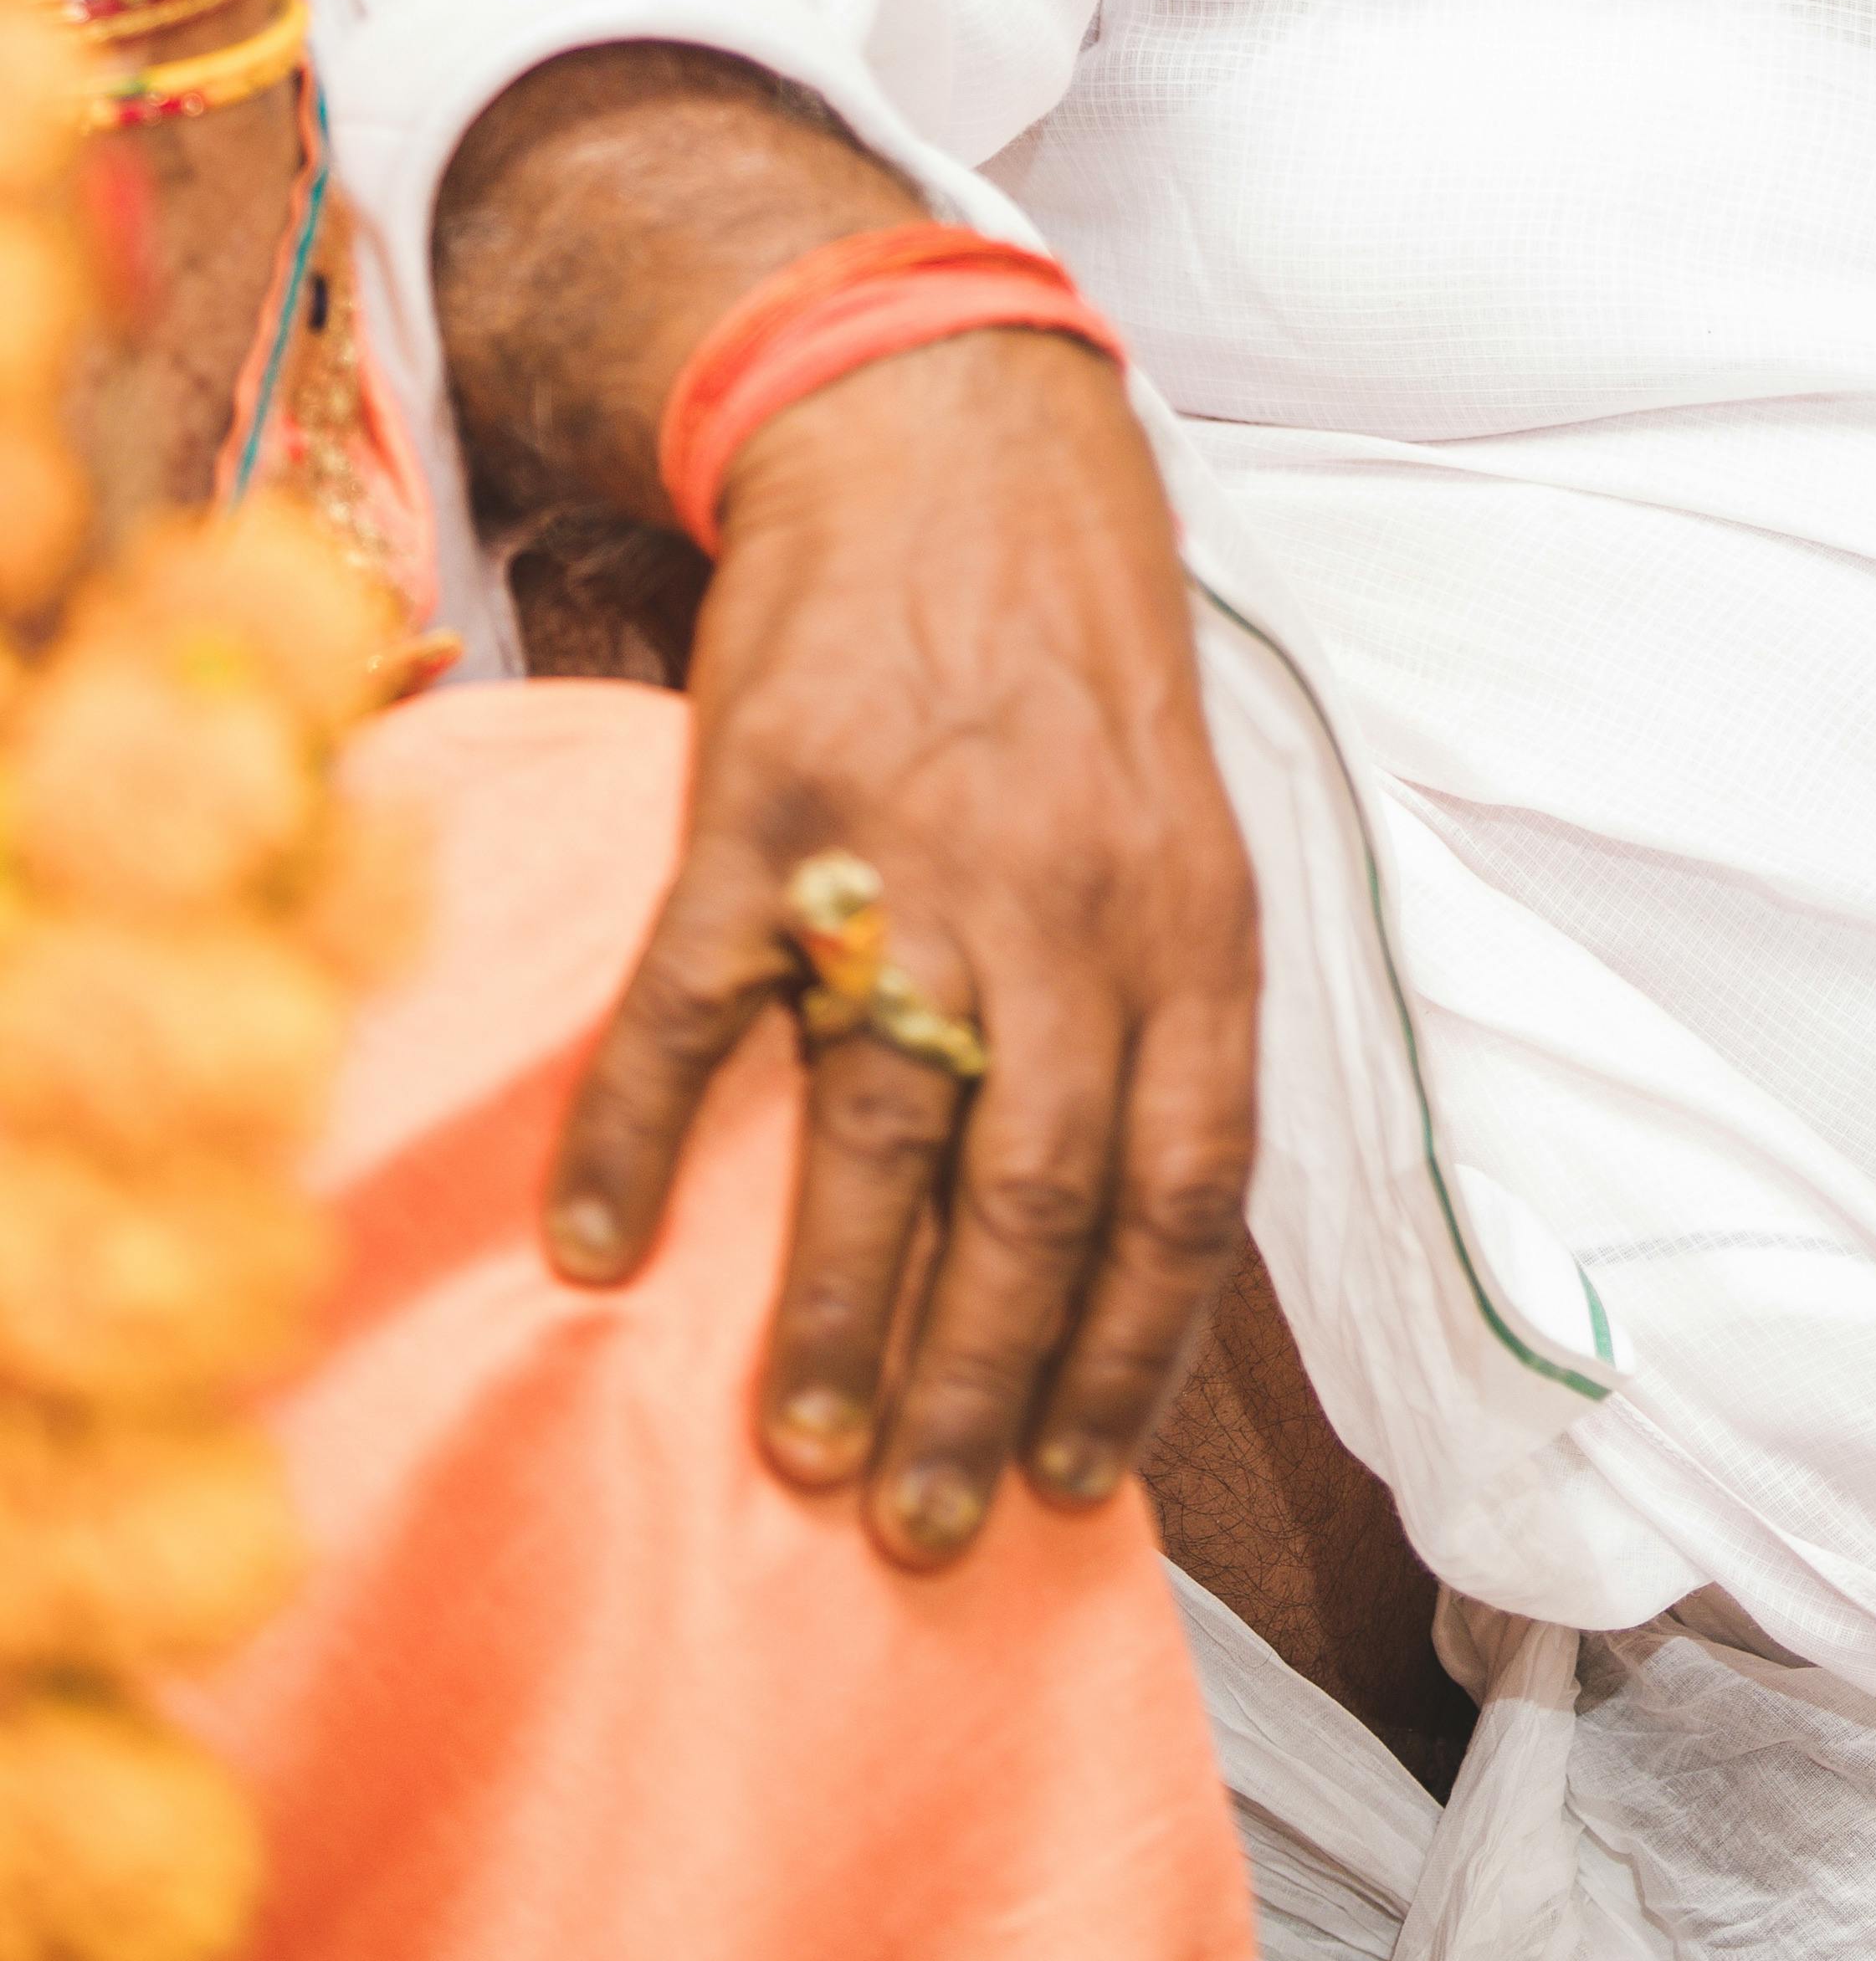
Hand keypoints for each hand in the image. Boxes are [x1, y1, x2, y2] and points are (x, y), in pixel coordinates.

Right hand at [541, 322, 1261, 1570]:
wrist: (950, 435)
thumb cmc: (1072, 659)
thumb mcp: (1182, 826)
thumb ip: (1158, 1010)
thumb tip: (1125, 1241)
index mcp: (1188, 925)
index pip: (1185, 1190)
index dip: (1129, 1352)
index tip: (1070, 1480)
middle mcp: (1064, 908)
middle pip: (1038, 1198)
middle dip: (979, 1385)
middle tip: (922, 1525)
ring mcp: (911, 859)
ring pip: (879, 1132)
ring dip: (836, 1312)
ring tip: (801, 1450)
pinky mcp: (767, 809)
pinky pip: (694, 1008)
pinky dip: (643, 1140)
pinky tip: (602, 1254)